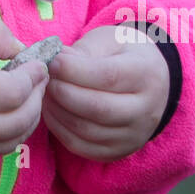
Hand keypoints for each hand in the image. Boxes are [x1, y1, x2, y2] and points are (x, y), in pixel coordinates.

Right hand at [0, 15, 49, 164]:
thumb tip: (21, 50)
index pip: (14, 92)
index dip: (34, 77)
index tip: (38, 64)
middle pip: (19, 120)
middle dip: (36, 98)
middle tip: (38, 80)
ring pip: (12, 140)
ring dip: (28, 119)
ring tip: (27, 97)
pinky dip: (10, 134)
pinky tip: (8, 114)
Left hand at [42, 25, 169, 160]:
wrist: (149, 82)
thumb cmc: (122, 55)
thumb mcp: (109, 41)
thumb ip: (83, 51)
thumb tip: (54, 62)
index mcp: (146, 75)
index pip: (108, 76)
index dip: (74, 70)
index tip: (53, 62)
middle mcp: (146, 110)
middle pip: (98, 108)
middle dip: (63, 93)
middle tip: (45, 79)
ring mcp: (134, 135)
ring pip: (87, 130)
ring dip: (58, 111)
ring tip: (45, 93)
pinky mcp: (118, 152)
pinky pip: (82, 147)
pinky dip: (60, 130)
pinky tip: (52, 111)